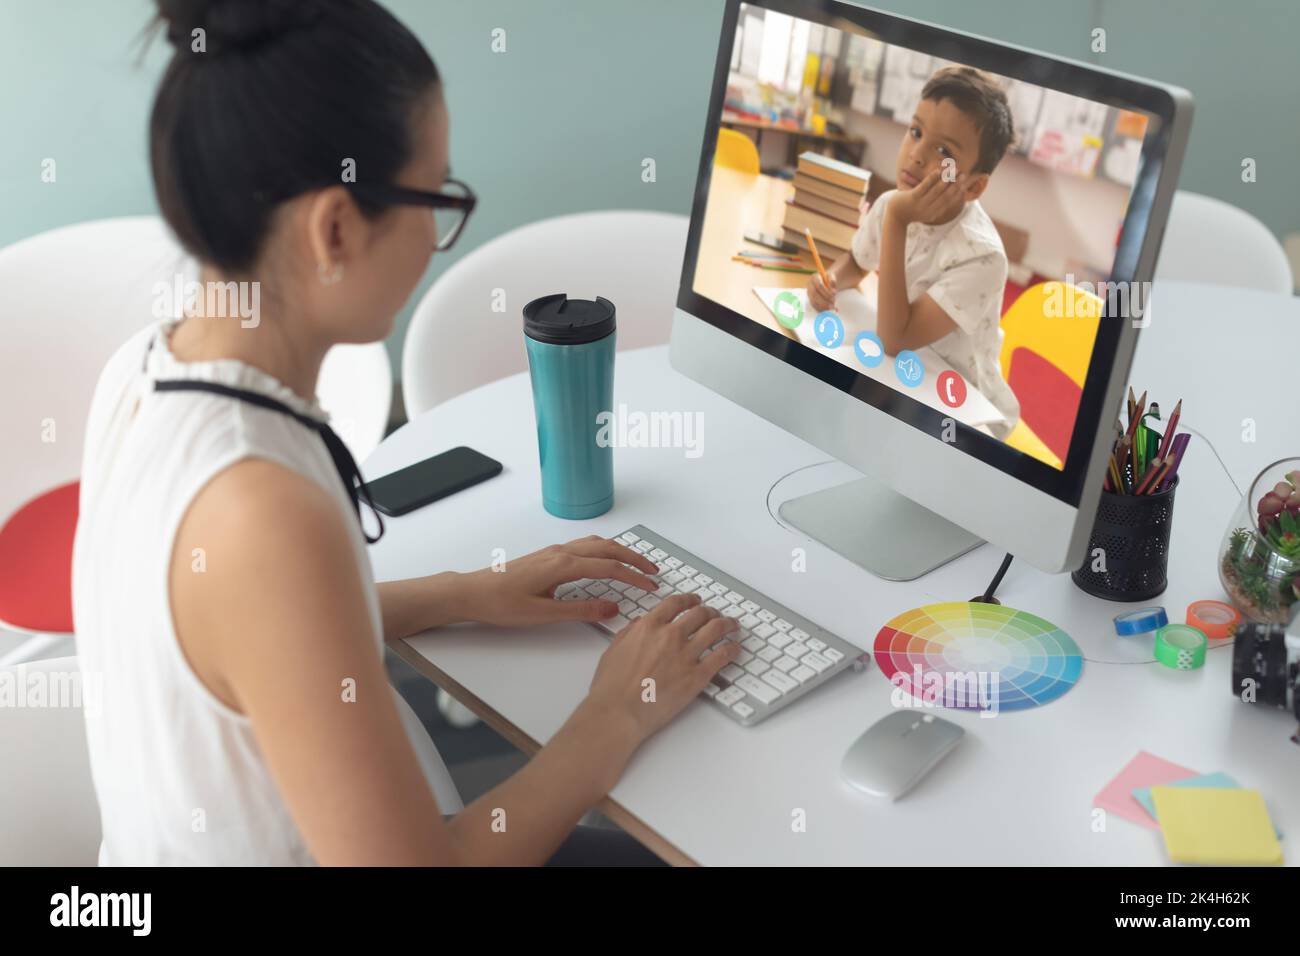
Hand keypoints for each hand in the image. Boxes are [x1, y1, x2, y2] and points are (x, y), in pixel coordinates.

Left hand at [458, 535, 659, 627]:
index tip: (651, 586)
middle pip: (607, 549)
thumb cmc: (501, 604)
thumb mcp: (543, 614)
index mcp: (563, 566)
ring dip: (619, 551)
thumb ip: (581, 610)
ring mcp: (554, 551)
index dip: (634, 576)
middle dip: (634, 558)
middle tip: (654, 571)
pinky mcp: (548, 555)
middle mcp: (561, 553)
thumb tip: (612, 608)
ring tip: (636, 564)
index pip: (609, 567)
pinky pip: (584, 545)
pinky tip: (605, 560)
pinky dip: (603, 550)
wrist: (472, 592)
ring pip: (596, 543)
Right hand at [586, 593, 739, 742]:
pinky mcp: (698, 676)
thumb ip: (629, 633)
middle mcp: (670, 636)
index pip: (676, 603)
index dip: (689, 599)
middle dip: (710, 611)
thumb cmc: (611, 687)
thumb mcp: (614, 650)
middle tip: (715, 614)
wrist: (619, 712)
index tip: (695, 600)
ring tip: (732, 625)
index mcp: (649, 627)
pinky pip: (723, 656)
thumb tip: (638, 624)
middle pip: (700, 613)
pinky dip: (732, 649)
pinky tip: (735, 648)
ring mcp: (686, 655)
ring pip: (716, 629)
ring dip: (727, 624)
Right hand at [807, 269, 837, 312]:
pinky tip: (827, 311)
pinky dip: (820, 309)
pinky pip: (814, 306)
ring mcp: (809, 293)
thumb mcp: (832, 277)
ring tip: (831, 308)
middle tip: (833, 305)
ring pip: (813, 301)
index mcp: (814, 278)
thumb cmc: (829, 279)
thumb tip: (833, 291)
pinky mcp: (810, 299)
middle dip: (824, 300)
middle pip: (815, 294)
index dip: (826, 291)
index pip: (819, 285)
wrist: (825, 281)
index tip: (834, 294)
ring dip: (823, 306)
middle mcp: (809, 286)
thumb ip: (833, 281)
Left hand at [887, 169, 966, 226]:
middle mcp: (929, 210)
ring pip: (937, 190)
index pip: (949, 202)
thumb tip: (949, 197)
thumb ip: (936, 205)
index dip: (958, 192)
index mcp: (934, 213)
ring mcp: (921, 204)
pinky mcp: (912, 198)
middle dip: (956, 184)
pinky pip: (925, 186)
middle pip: (946, 195)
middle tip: (963, 174)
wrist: (894, 217)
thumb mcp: (925, 210)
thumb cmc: (911, 211)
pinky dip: (933, 178)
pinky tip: (939, 170)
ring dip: (947, 179)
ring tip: (954, 169)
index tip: (965, 183)